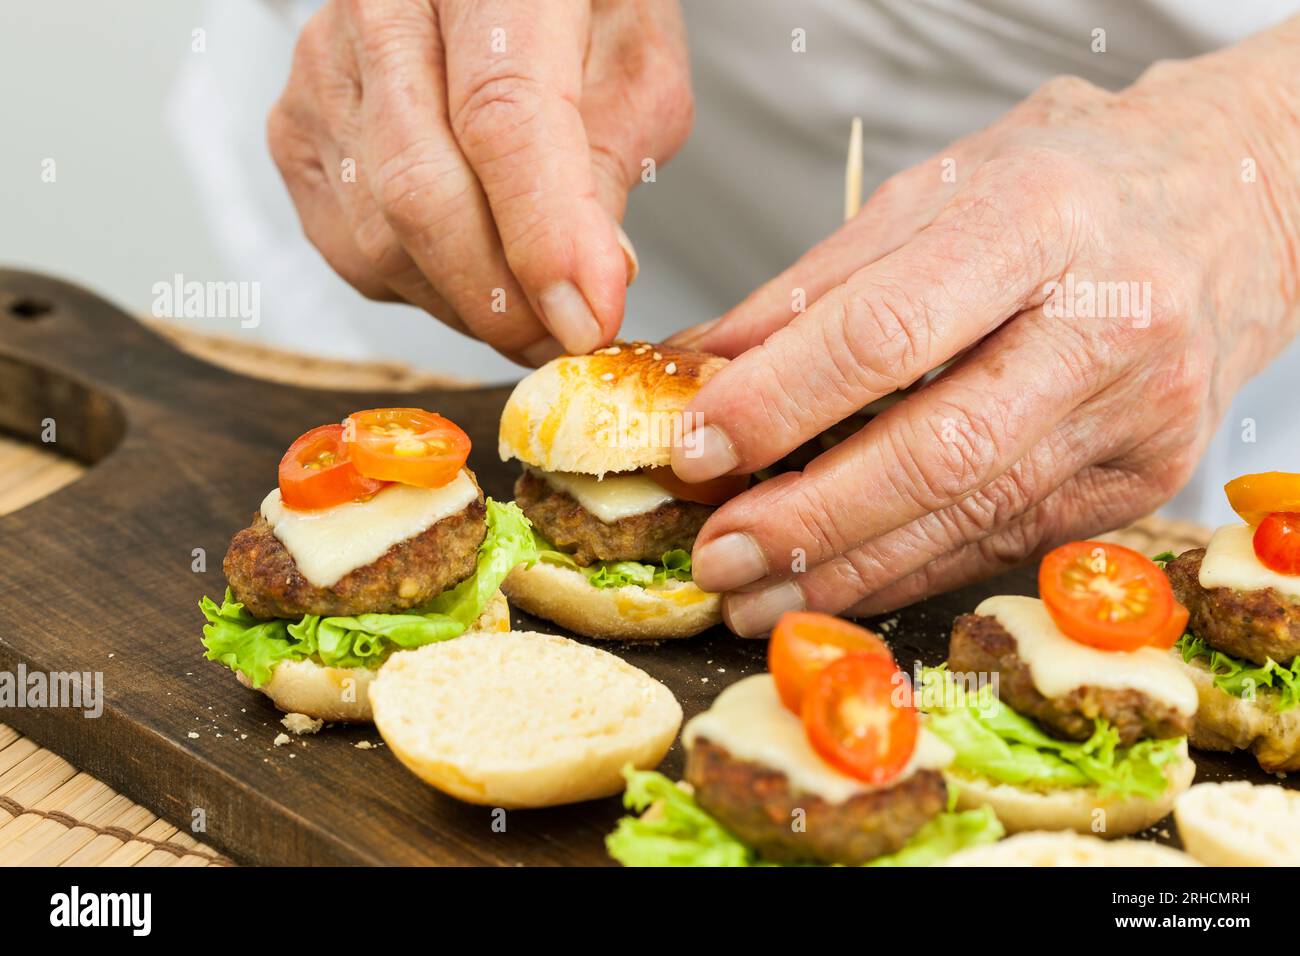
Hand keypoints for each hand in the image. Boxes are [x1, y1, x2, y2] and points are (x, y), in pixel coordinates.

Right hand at [268, 0, 691, 363]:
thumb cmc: (576, 5)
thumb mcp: (636, 59)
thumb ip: (613, 160)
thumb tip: (584, 286)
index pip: (501, 117)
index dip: (543, 237)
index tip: (587, 319)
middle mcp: (379, 10)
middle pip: (420, 194)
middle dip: (503, 301)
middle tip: (569, 338)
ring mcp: (322, 73)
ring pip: (380, 241)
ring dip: (468, 306)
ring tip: (533, 303)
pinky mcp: (296, 133)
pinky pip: (351, 253)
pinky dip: (423, 290)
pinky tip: (472, 269)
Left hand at [672, 29, 1299, 635]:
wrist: (1235, 206)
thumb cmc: (1070, 184)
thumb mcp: (938, 191)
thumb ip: (820, 285)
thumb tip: (706, 366)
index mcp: (1040, 220)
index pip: (889, 330)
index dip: (779, 402)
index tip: (696, 447)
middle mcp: (1106, 324)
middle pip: (937, 451)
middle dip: (808, 519)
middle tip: (715, 555)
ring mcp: (1138, 417)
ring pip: (971, 518)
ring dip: (848, 569)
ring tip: (754, 593)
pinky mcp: (1141, 481)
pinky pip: (1005, 542)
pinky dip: (909, 569)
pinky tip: (838, 584)